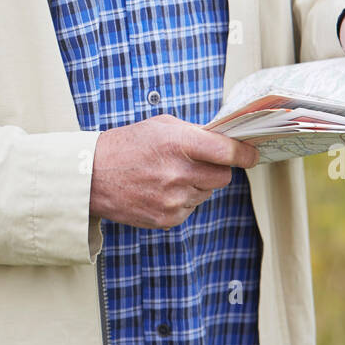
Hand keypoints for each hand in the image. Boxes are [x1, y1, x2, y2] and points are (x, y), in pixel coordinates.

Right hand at [89, 114, 259, 228]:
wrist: (92, 176)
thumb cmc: (127, 145)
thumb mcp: (161, 126)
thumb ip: (195, 133)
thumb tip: (225, 142)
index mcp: (179, 143)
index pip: (228, 152)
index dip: (245, 154)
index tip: (251, 154)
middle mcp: (179, 173)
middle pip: (223, 177)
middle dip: (216, 169)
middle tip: (198, 162)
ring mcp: (173, 199)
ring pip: (206, 193)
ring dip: (197, 184)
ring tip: (169, 175)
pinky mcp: (167, 218)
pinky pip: (191, 208)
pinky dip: (183, 199)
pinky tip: (161, 189)